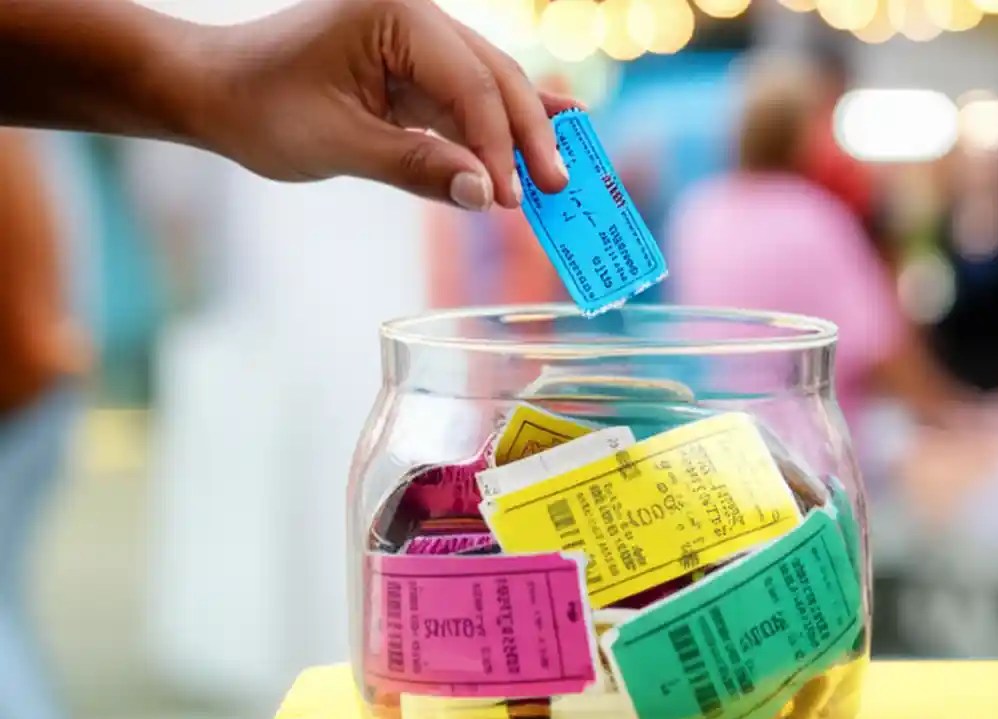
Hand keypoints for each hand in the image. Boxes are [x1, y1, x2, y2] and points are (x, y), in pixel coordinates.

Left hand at [197, 0, 575, 208]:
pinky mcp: (417, 66)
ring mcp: (420, 38)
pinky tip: (554, 127)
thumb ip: (417, 166)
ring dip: (522, 133)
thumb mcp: (338, 143)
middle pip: (495, 78)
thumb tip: (486, 196)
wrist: (217, 90)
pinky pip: (470, 96)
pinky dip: (501, 123)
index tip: (510, 201)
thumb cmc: (262, 108)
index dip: (497, 148)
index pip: (469, 86)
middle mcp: (416, 16)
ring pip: (491, 86)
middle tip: (558, 190)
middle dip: (527, 137)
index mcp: (395, 15)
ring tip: (559, 177)